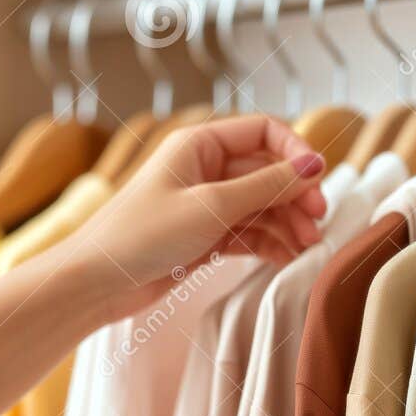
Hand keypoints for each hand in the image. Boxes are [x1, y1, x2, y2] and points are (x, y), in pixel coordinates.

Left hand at [57, 115, 327, 315]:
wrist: (97, 283)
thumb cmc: (139, 236)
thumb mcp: (210, 206)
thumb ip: (265, 187)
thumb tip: (313, 167)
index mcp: (199, 144)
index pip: (263, 132)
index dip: (295, 153)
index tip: (318, 181)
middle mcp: (204, 169)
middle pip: (267, 172)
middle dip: (295, 196)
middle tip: (317, 223)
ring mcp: (205, 204)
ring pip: (261, 206)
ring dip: (287, 223)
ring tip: (306, 247)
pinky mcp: (204, 236)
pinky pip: (248, 232)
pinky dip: (269, 243)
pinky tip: (286, 258)